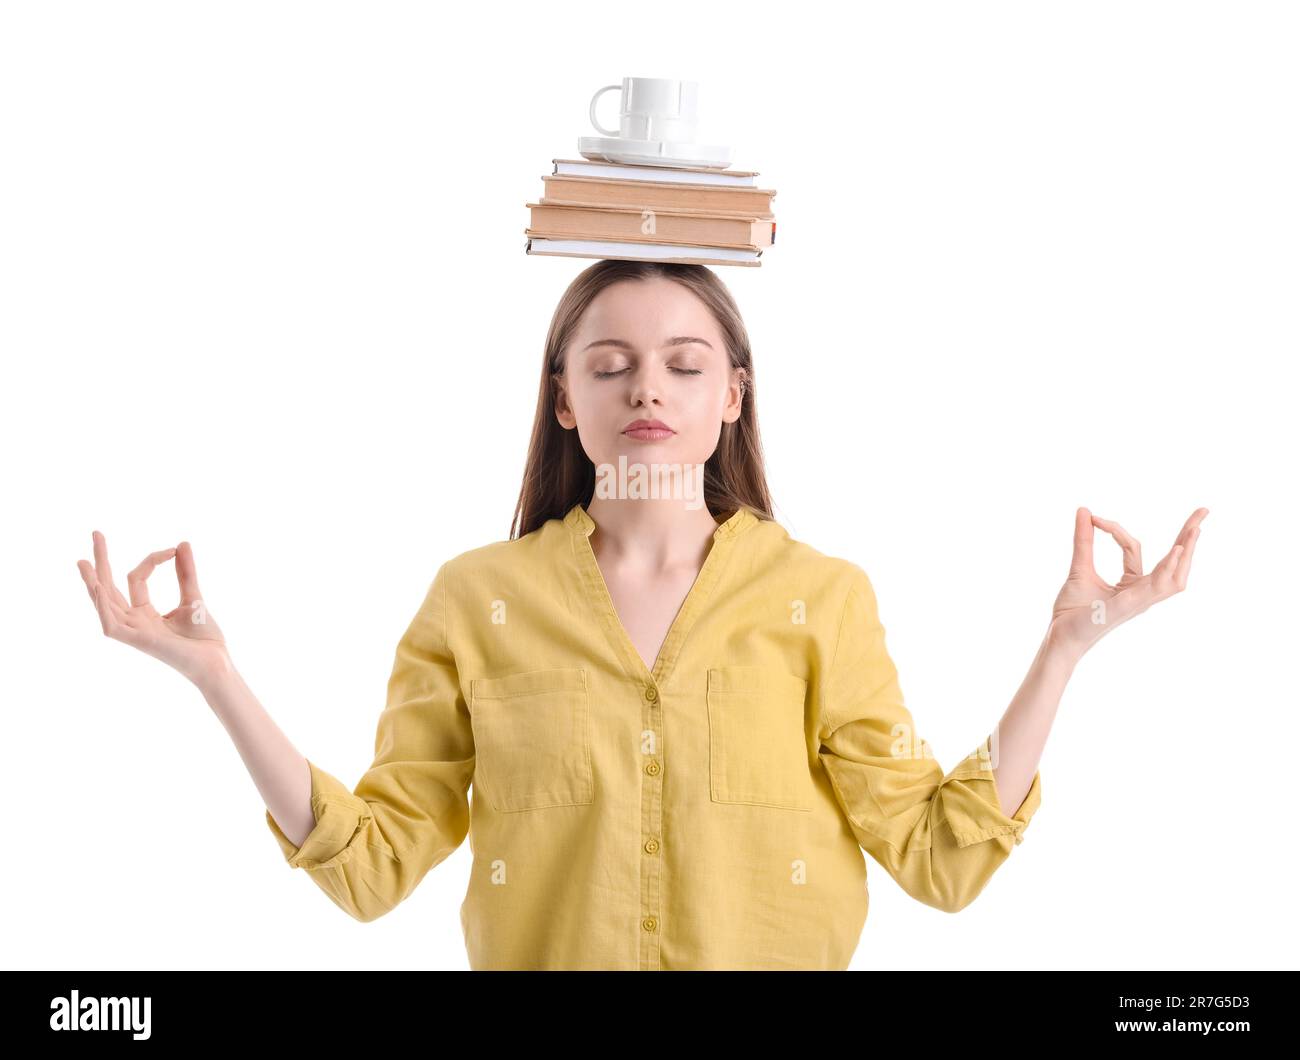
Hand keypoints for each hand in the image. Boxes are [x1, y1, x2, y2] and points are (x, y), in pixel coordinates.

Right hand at [77, 530, 231, 686]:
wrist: (217, 662)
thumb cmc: (205, 639)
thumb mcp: (193, 598)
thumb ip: (185, 573)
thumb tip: (182, 543)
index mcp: (145, 614)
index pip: (137, 579)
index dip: (153, 560)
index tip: (172, 549)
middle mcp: (134, 622)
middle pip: (110, 589)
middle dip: (102, 562)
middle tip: (96, 533)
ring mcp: (134, 632)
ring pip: (105, 605)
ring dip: (93, 583)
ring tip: (83, 562)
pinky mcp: (139, 641)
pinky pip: (112, 625)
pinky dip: (104, 607)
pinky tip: (99, 588)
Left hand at [1048, 506, 1207, 656]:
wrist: (1059, 636)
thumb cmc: (1071, 611)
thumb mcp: (1079, 568)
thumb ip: (1084, 541)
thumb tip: (1085, 511)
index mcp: (1132, 585)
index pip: (1135, 548)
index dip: (1117, 530)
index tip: (1095, 518)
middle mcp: (1141, 593)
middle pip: (1173, 562)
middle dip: (1188, 536)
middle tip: (1203, 511)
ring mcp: (1138, 601)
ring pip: (1173, 577)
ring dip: (1186, 552)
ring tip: (1196, 529)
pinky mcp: (1128, 606)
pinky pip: (1155, 586)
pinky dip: (1167, 567)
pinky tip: (1177, 551)